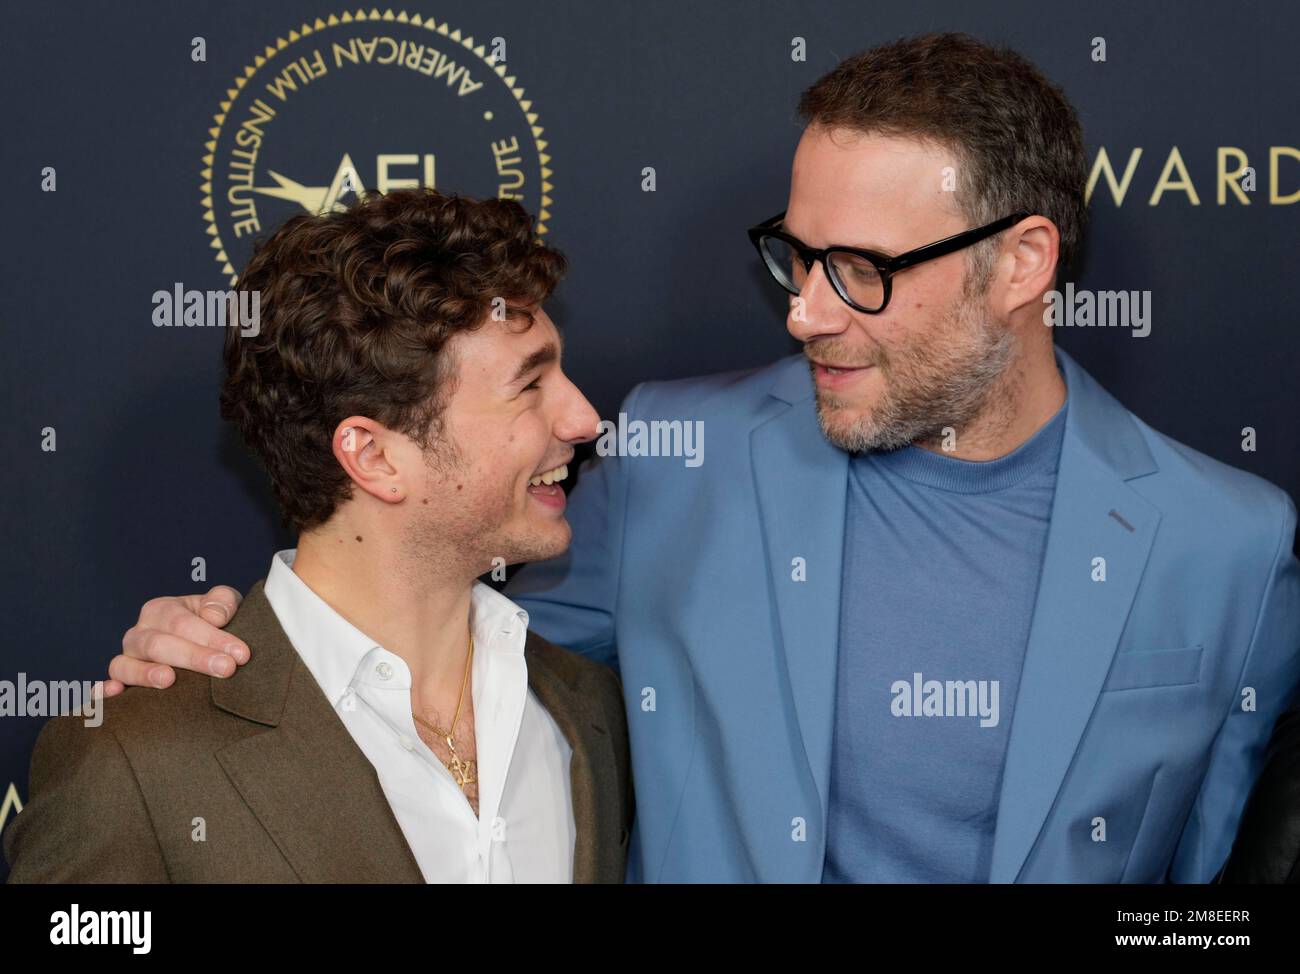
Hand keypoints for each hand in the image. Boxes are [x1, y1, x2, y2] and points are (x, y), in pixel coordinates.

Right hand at [104, 586, 248, 696]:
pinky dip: (105, 692)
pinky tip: (114, 694)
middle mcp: (140, 633)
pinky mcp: (122, 683)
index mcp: (162, 610)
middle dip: (194, 657)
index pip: (184, 623)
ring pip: (126, 665)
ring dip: (146, 673)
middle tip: (225, 669)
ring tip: (169, 679)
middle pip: (159, 644)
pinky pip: (106, 687)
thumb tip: (213, 617)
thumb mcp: (224, 605)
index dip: (212, 638)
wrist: (203, 643)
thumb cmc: (215, 622)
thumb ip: (222, 602)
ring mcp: (128, 659)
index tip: (240, 654)